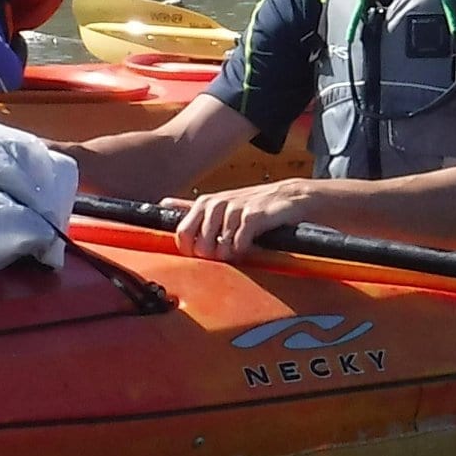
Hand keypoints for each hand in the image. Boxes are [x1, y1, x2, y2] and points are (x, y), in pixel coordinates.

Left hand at [165, 180, 318, 260]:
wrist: (291, 198)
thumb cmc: (253, 206)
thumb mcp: (221, 205)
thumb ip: (192, 207)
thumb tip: (163, 203)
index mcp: (205, 203)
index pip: (182, 234)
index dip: (191, 251)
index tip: (204, 256)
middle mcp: (217, 203)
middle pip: (199, 245)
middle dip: (210, 257)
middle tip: (225, 255)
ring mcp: (235, 208)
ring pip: (219, 246)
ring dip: (229, 255)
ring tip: (238, 251)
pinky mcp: (254, 215)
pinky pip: (239, 242)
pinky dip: (242, 250)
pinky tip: (249, 248)